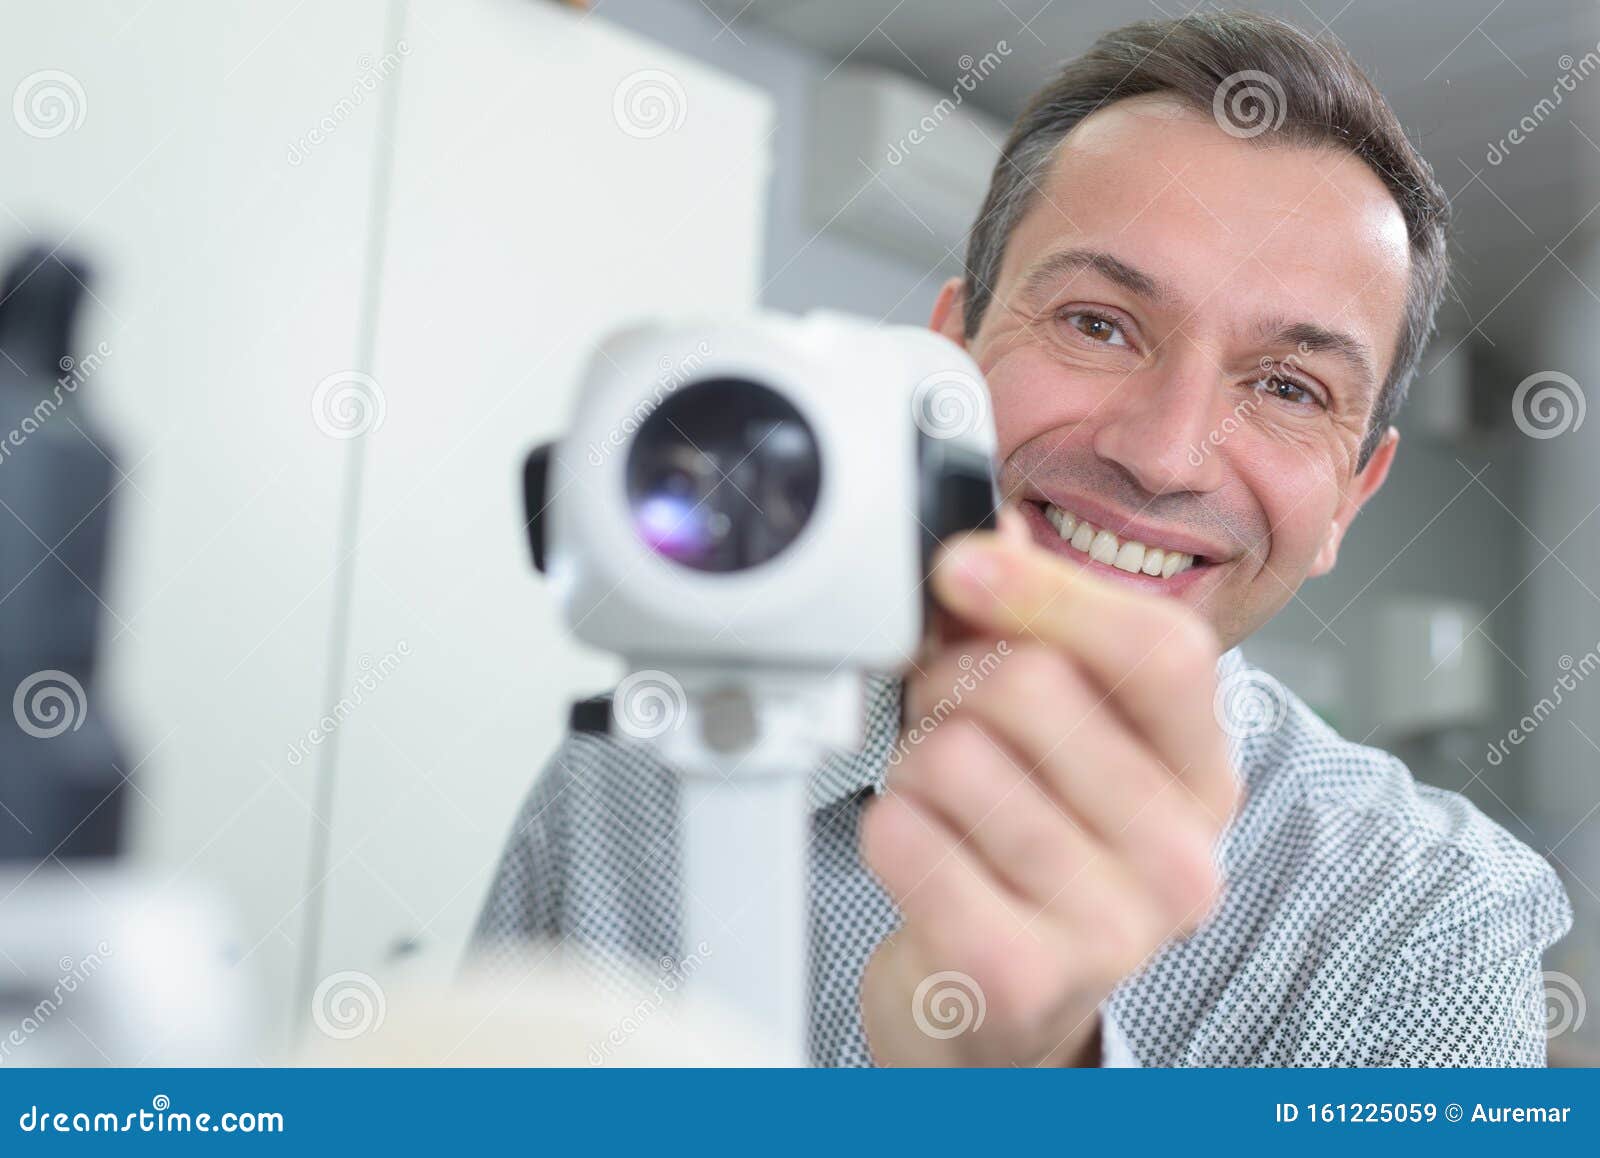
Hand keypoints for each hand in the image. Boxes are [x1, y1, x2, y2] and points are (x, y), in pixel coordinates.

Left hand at [859, 512, 1240, 1065]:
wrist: (1000, 1014)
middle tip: (944, 722)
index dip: (1048, 588)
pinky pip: (905, 835)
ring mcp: (1112, 928)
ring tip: (943, 803)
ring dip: (914, 764)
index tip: (963, 566)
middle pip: (1030, 684)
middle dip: (949, 683)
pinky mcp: (1022, 978)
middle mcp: (1181, 856)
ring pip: (952, 755)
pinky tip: (923, 857)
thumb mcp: (1059, 742)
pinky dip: (888, 828)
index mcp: (1204, 776)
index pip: (1159, 648)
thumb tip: (992, 538)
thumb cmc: (1029, 857)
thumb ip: (1033, 635)